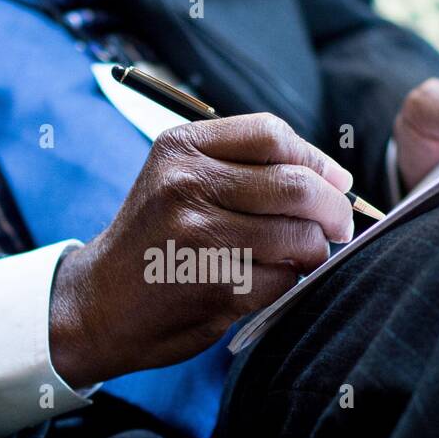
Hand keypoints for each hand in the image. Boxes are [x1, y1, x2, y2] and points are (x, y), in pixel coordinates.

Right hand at [49, 114, 354, 388]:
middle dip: (333, 208)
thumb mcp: (176, 178)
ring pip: (297, 236)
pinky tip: (269, 280)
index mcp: (181, 148)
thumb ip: (243, 166)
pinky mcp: (212, 286)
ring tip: (302, 255)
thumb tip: (335, 177)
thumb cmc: (153, 238)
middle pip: (295, 186)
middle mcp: (187, 185)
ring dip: (313, 251)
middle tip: (341, 224)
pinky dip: (288, 282)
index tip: (337, 181)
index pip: (272, 134)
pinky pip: (282, 279)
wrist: (97, 303)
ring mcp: (199, 237)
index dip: (316, 159)